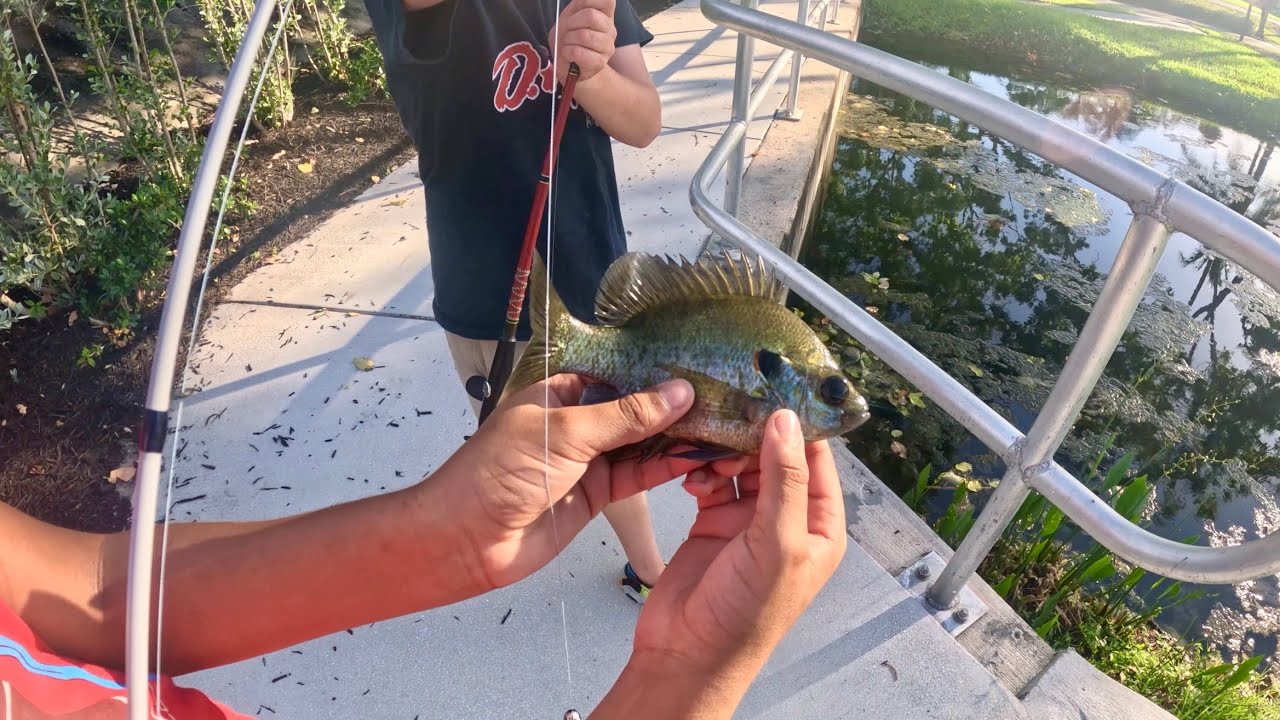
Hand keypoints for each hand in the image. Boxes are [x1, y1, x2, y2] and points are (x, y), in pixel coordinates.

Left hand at [433, 373, 713, 593]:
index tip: (703, 365)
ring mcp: (590, 457)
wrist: (467, 540)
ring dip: (679, 437)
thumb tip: (680, 391)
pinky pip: (639, 474)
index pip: (621, 372)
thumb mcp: (566, 432)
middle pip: (637, 408)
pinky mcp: (598, 493)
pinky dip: (667, 466)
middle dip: (676, 405)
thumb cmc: (500, 471)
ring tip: (724, 425)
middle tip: (726, 397)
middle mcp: (579, 420)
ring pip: (643, 442)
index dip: (659, 371)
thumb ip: (626, 415)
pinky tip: (700, 456)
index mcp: (562, 390)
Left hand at [547, 0, 616, 82]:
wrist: (566, 64)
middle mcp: (610, 30)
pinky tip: (569, 55)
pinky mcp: (600, 63)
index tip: (578, 9)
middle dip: (572, 22)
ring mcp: (607, 47)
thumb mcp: (570, 14)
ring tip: (568, 44)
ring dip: (568, 39)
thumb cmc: (569, 37)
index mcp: (605, 15)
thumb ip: (579, 3)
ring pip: (584, 35)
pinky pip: (578, 52)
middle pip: (591, 16)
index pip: (607, 0)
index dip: (589, 0)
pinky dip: (567, 52)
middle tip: (568, 31)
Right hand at [615, 411, 846, 711]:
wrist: (688, 653)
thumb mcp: (778, 545)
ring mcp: (749, 521)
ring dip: (724, 450)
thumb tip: (787, 422)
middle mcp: (787, 520)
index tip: (782, 387)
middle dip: (755, 432)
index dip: (801, 425)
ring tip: (709, 440)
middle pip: (776, 456)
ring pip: (741, 465)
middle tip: (734, 402)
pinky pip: (711, 480)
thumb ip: (785, 481)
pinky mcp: (713, 522)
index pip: (817, 461)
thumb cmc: (745, 616)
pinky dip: (701, 470)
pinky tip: (692, 471)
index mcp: (819, 528)